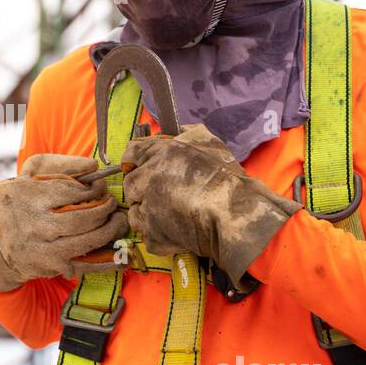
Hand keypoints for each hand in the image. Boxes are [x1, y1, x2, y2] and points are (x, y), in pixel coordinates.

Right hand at [0, 153, 128, 291]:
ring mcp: (43, 249)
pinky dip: (108, 263)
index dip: (93, 189)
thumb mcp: (29, 173)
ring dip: (111, 231)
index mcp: (29, 196)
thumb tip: (93, 166)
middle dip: (107, 210)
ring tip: (118, 222)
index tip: (100, 187)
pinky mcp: (51, 267)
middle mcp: (35, 224)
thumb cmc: (14, 200)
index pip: (72, 191)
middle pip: (85, 218)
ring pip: (88, 242)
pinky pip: (86, 266)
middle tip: (113, 205)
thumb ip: (61, 165)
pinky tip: (123, 258)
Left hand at [121, 124, 298, 284]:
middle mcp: (147, 178)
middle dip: (141, 190)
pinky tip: (176, 231)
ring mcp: (148, 207)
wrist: (235, 214)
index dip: (135, 161)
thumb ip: (186, 132)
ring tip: (170, 215)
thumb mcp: (207, 140)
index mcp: (159, 153)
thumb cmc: (226, 176)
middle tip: (162, 195)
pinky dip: (159, 235)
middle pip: (130, 184)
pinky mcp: (153, 234)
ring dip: (147, 213)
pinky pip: (147, 234)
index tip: (140, 168)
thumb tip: (177, 129)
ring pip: (135, 212)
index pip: (131, 153)